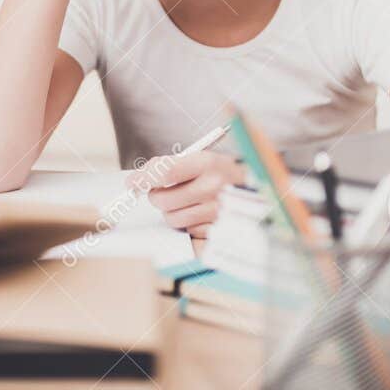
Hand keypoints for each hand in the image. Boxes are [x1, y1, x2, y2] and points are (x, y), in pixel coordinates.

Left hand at [130, 150, 248, 239]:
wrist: (257, 191)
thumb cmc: (221, 174)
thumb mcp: (201, 159)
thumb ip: (169, 165)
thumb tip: (136, 179)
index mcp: (207, 163)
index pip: (165, 171)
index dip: (143, 178)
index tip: (132, 182)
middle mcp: (213, 187)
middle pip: (162, 199)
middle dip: (157, 196)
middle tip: (163, 191)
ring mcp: (216, 211)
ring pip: (171, 218)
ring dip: (172, 211)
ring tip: (187, 201)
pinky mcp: (217, 230)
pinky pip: (186, 230)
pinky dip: (187, 223)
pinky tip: (199, 213)